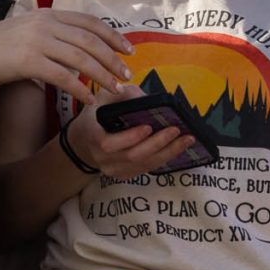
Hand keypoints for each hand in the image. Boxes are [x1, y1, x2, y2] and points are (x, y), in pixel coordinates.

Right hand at [0, 7, 135, 100]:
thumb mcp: (28, 33)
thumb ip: (52, 36)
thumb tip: (78, 51)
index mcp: (48, 15)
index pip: (89, 22)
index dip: (112, 36)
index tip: (128, 49)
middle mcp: (45, 24)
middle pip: (90, 40)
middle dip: (113, 59)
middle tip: (127, 75)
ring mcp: (37, 41)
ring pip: (81, 58)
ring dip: (102, 75)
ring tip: (115, 90)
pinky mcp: (28, 61)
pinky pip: (63, 76)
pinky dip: (80, 89)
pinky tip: (89, 100)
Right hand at [64, 83, 194, 180]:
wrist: (83, 143)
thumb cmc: (95, 116)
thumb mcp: (102, 98)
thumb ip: (122, 95)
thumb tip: (147, 99)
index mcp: (92, 138)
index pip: (109, 143)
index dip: (130, 137)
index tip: (149, 126)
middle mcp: (102, 159)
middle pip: (133, 156)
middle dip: (158, 143)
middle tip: (177, 130)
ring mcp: (113, 170)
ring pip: (143, 165)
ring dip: (167, 153)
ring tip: (186, 139)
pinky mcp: (124, 175)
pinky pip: (146, 169)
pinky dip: (163, 158)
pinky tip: (178, 148)